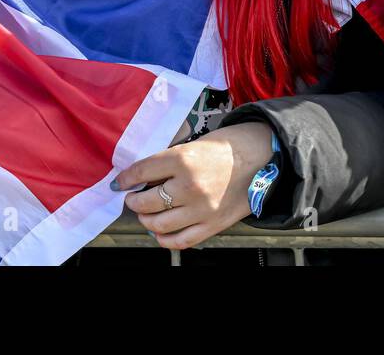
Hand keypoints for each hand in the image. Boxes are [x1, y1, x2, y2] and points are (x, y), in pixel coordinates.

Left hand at [113, 122, 273, 250]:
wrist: (263, 157)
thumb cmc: (228, 146)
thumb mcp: (194, 143)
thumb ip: (169, 161)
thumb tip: (142, 176)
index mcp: (184, 159)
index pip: (142, 171)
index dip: (126, 178)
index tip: (120, 182)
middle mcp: (190, 186)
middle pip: (147, 201)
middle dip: (133, 200)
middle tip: (132, 197)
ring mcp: (202, 209)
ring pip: (159, 224)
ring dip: (146, 219)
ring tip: (145, 212)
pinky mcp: (213, 224)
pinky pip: (181, 240)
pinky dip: (165, 239)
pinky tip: (160, 232)